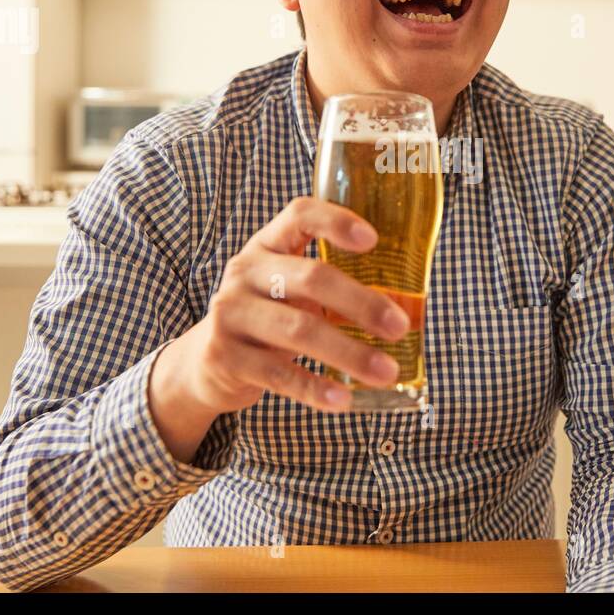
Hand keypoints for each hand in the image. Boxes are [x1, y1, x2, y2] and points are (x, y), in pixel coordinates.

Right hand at [152, 197, 410, 435]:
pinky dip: (314, 388)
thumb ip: (330, 288)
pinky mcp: (224, 355)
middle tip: (399, 327)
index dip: (336, 221)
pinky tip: (343, 399)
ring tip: (386, 372)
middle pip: (310, 277)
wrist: (204, 361)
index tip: (373, 240)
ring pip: (298, 329)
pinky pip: (278, 374)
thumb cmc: (267, 318)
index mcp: (267, 245)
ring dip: (349, 353)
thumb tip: (409, 309)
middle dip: (361, 303)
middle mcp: (244, 272)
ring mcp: (230, 313)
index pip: (299, 214)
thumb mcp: (287, 289)